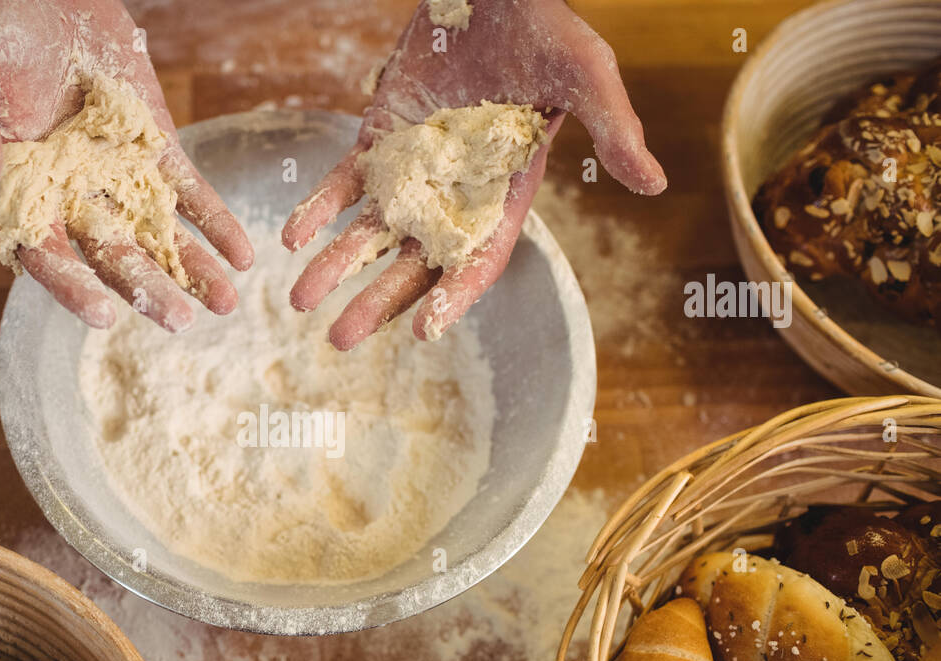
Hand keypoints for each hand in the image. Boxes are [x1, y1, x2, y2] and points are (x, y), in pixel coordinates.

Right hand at [0, 0, 253, 330]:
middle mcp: (71, 198)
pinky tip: (243, 254)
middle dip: (146, 289)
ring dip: (190, 269)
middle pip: (111, 255)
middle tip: (180, 321)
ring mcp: (118, 176)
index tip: (104, 316)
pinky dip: (216, 222)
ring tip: (225, 301)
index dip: (73, 286)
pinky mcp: (154, 149)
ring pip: (156, 233)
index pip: (45, 254)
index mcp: (20, 193)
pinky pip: (189, 193)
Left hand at [282, 0, 665, 349]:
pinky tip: (292, 235)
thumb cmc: (547, 28)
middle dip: (377, 301)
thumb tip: (657, 184)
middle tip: (339, 340)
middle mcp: (454, 194)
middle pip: (412, 262)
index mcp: (505, 194)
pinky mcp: (378, 138)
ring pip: (369, 229)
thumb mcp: (588, 73)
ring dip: (336, 265)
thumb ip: (614, 128)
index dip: (453, 295)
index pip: (479, 258)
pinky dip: (317, 206)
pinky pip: (343, 181)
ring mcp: (412, 169)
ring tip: (300, 299)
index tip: (423, 329)